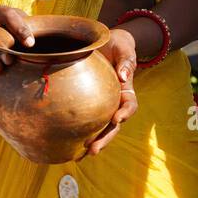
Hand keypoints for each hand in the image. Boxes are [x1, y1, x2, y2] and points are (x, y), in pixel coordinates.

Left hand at [83, 28, 138, 157]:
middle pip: (114, 125)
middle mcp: (115, 100)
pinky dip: (79, 134)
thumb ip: (125, 60)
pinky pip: (85, 120)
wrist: (106, 42)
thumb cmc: (118, 43)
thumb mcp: (124, 47)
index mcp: (126, 89)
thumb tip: (123, 75)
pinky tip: (68, 146)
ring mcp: (102, 104)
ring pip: (100, 127)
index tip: (117, 119)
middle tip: (93, 149)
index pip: (129, 105)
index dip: (125, 114)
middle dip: (105, 138)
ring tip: (81, 154)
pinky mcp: (88, 103)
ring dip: (93, 141)